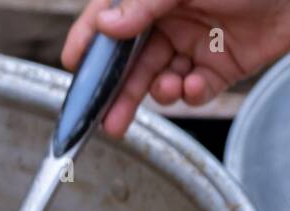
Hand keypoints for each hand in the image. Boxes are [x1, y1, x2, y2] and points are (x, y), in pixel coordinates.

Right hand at [61, 0, 289, 135]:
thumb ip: (143, 5)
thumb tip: (107, 26)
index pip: (111, 20)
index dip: (89, 43)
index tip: (73, 66)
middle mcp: (169, 20)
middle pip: (131, 61)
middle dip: (119, 92)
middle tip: (106, 121)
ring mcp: (192, 45)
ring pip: (158, 80)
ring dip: (156, 91)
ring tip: (165, 89)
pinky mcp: (217, 68)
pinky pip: (192, 89)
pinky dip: (189, 92)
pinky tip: (194, 84)